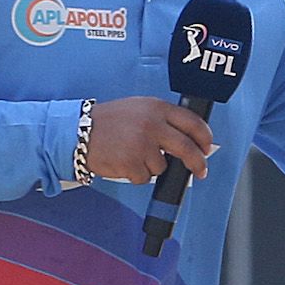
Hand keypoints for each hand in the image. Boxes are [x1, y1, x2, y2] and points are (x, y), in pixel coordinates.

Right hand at [85, 98, 213, 183]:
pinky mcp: (132, 162)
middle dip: (198, 163)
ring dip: (151, 166)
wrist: (78, 132)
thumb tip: (188, 140)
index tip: (207, 148)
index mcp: (156, 107)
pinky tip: (123, 162)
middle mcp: (152, 124)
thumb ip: (162, 120)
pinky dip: (135, 174)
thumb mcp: (138, 109)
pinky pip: (144, 177)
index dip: (204, 138)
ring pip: (162, 166)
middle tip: (201, 172)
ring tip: (132, 154)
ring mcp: (142, 144)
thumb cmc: (108, 122)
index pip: (193, 122)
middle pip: (187, 148)